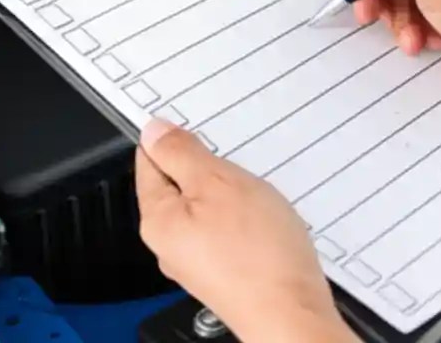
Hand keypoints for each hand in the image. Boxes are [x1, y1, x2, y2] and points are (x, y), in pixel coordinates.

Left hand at [135, 119, 357, 342]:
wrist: (292, 314)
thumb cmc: (258, 255)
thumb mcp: (217, 183)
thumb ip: (182, 154)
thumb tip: (154, 131)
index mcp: (158, 220)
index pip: (149, 162)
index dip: (172, 138)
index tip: (194, 127)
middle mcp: (170, 245)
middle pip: (179, 186)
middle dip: (208, 169)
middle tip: (236, 166)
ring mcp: (198, 262)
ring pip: (207, 209)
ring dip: (230, 195)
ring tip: (256, 197)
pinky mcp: (224, 273)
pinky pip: (226, 233)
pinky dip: (244, 220)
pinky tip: (264, 223)